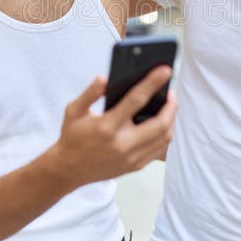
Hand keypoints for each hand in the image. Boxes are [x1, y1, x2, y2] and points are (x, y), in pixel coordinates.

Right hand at [50, 66, 177, 186]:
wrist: (69, 170)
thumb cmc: (72, 136)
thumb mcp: (73, 110)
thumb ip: (90, 93)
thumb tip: (105, 78)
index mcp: (106, 127)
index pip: (136, 100)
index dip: (152, 83)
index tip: (165, 70)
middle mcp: (122, 144)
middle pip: (160, 123)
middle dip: (171, 105)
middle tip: (170, 92)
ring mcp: (131, 158)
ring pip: (164, 138)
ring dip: (171, 119)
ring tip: (168, 106)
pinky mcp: (135, 166)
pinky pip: (160, 150)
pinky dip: (166, 135)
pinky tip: (164, 123)